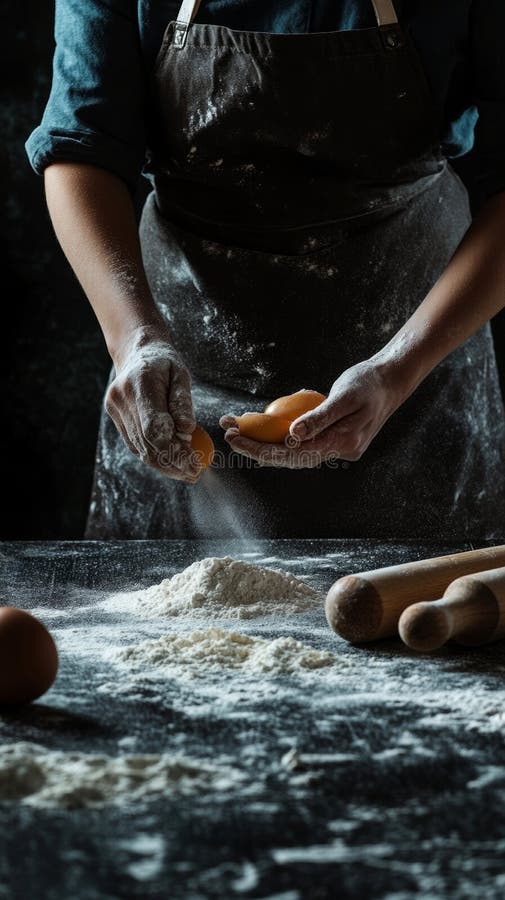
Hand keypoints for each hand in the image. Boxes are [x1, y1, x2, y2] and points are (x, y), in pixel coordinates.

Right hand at [105, 325, 201, 481]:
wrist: (136, 351)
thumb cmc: (165, 362)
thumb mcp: (180, 374)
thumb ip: (182, 401)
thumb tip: (187, 430)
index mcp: (140, 383)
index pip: (154, 427)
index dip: (175, 450)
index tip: (195, 463)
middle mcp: (122, 398)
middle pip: (147, 442)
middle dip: (173, 462)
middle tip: (195, 473)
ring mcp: (115, 409)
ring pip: (140, 448)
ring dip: (165, 465)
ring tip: (188, 473)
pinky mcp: (115, 417)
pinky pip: (136, 444)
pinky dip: (155, 457)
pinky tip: (173, 464)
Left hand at [220, 358, 404, 468]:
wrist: (391, 381)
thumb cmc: (368, 383)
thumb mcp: (344, 396)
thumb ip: (320, 417)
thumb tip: (291, 436)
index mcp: (343, 444)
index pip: (292, 454)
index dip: (260, 448)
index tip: (235, 437)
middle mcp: (339, 452)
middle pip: (289, 458)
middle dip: (256, 447)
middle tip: (228, 433)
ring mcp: (337, 449)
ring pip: (293, 453)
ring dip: (265, 443)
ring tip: (237, 429)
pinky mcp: (333, 440)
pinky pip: (301, 442)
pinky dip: (280, 437)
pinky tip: (261, 426)